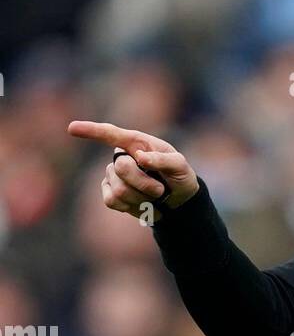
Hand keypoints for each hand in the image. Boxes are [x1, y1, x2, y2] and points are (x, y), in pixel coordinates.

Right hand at [67, 121, 199, 218]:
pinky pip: (112, 201)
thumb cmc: (178, 176)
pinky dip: (132, 207)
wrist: (177, 201)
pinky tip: (142, 204)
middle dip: (145, 184)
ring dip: (142, 197)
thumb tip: (140, 157)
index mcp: (136, 143)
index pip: (110, 134)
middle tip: (160, 190)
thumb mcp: (180, 166)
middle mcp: (121, 157)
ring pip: (119, 190)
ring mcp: (113, 176)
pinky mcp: (110, 194)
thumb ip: (163, 160)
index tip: (71, 128)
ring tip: (154, 197)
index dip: (91, 131)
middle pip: (121, 169)